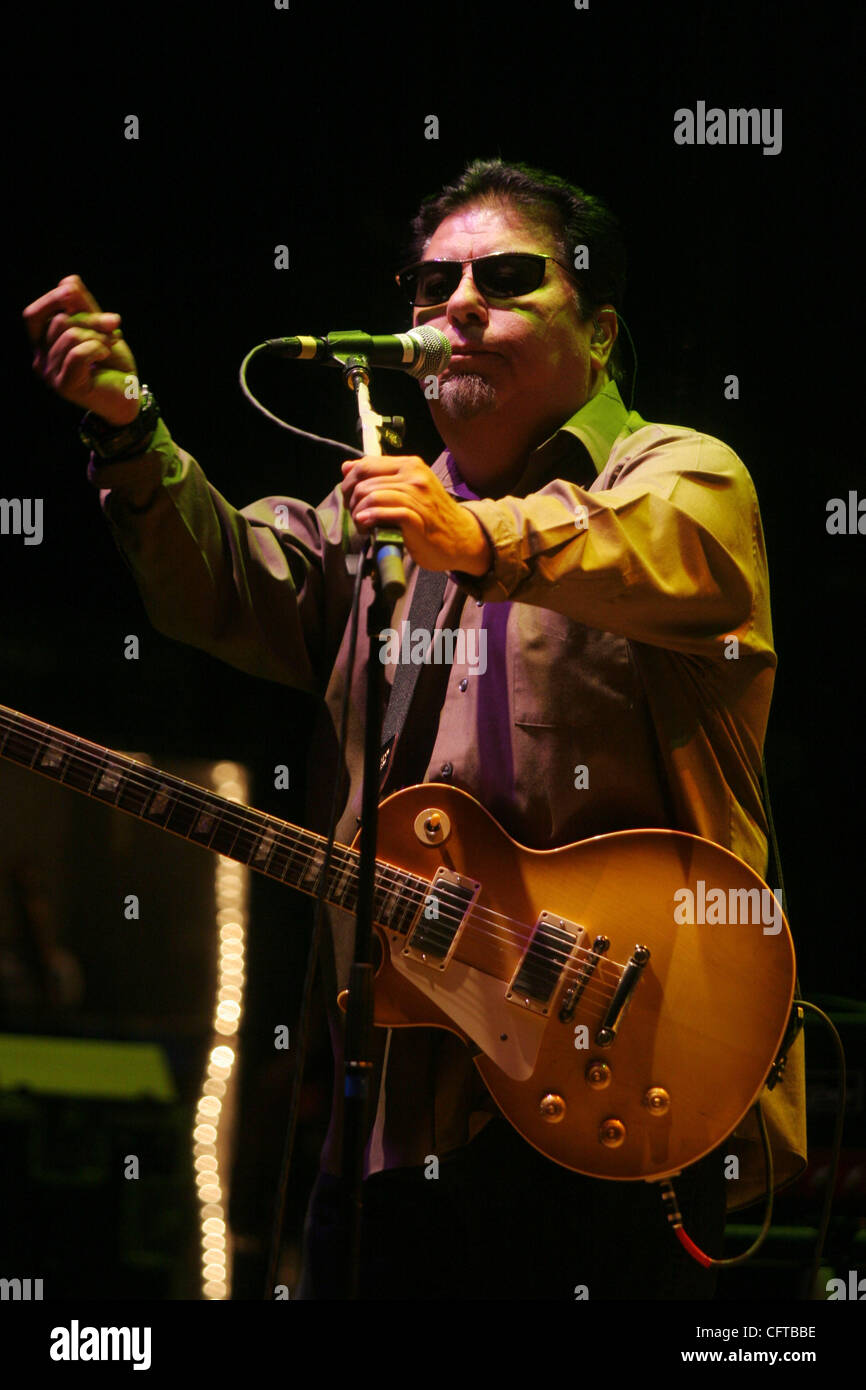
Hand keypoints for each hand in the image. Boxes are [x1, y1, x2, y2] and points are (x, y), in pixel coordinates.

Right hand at [23, 274, 139, 426]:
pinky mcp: (65, 385)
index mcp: (44, 345)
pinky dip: (97, 347)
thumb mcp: (99, 328)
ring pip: (69, 335)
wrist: (130, 394)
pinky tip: (106, 354)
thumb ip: (83, 306)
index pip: (33, 315)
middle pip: (58, 321)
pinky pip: (78, 352)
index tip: (76, 294)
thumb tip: (69, 281)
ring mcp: (51, 374)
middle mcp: (42, 360)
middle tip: (114, 325)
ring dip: (97, 336)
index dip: (53, 299)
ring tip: (110, 346)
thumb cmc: (113, 363)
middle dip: (90, 318)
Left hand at [341, 455, 491, 574]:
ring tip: (363, 526)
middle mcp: (414, 475)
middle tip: (356, 515)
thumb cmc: (432, 516)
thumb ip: (379, 477)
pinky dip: (370, 519)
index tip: (349, 499)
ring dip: (359, 513)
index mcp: (410, 465)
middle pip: (364, 481)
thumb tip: (346, 467)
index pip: (365, 464)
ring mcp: (417, 495)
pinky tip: (366, 526)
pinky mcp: (417, 517)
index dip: (349, 482)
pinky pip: (384, 512)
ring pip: (372, 496)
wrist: (462, 538)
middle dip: (351, 500)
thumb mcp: (407, 489)